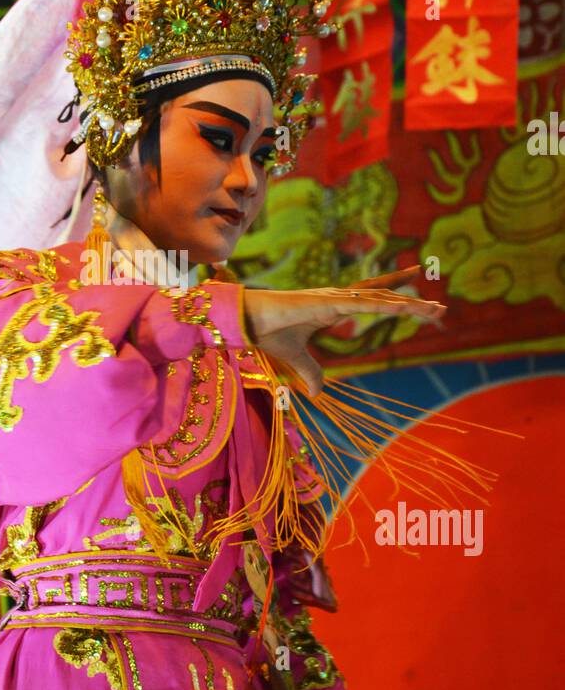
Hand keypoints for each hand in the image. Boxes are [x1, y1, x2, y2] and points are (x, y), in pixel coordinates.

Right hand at [242, 266, 442, 395]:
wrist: (248, 320)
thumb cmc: (269, 331)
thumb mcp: (296, 358)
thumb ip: (310, 372)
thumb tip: (317, 393)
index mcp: (334, 307)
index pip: (373, 299)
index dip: (397, 296)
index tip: (421, 299)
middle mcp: (339, 298)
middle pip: (384, 297)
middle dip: (413, 303)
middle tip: (442, 308)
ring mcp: (335, 298)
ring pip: (380, 299)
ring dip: (409, 305)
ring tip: (436, 309)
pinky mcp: (327, 303)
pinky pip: (362, 304)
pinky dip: (384, 305)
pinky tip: (403, 308)